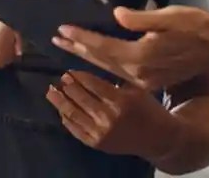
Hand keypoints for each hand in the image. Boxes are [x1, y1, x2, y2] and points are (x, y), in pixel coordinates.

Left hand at [45, 70, 177, 161]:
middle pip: (80, 98)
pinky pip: (76, 130)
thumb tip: (93, 64)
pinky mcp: (97, 144)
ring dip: (59, 102)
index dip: (78, 77)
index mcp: (120, 100)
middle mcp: (108, 117)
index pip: (92, 84)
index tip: (69, 71)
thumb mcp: (137, 89)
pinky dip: (66, 119)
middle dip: (67, 87)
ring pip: (73, 114)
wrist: (157, 139)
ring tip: (51, 92)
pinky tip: (61, 111)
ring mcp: (101, 132)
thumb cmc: (148, 109)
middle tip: (60, 78)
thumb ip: (116, 79)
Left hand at [53, 5, 208, 90]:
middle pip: (100, 61)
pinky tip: (97, 60)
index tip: (63, 29)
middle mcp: (139, 73)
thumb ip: (140, 18)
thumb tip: (116, 14)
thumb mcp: (170, 16)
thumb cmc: (197, 28)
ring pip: (109, 69)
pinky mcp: (151, 82)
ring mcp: (145, 81)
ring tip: (69, 49)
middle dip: (78, 50)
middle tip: (57, 40)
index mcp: (141, 57)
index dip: (82, 38)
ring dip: (88, 58)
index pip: (103, 47)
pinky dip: (104, 66)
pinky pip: (120, 74)